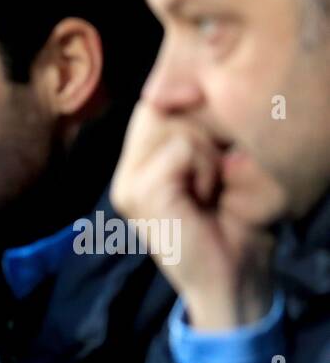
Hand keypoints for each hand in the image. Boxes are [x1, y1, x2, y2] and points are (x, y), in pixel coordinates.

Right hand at [111, 103, 279, 330]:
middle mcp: (126, 171)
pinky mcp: (138, 194)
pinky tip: (204, 196)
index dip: (185, 96)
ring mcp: (127, 185)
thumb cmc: (236, 220)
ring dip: (206, 152)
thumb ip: (200, 126)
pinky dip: (203, 168)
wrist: (233, 274)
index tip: (212, 127)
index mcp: (140, 162)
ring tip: (210, 187)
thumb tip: (196, 87)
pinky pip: (177, 148)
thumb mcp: (217, 161)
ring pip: (173, 125)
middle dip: (202, 129)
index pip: (154, 100)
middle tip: (215, 174)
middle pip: (160, 105)